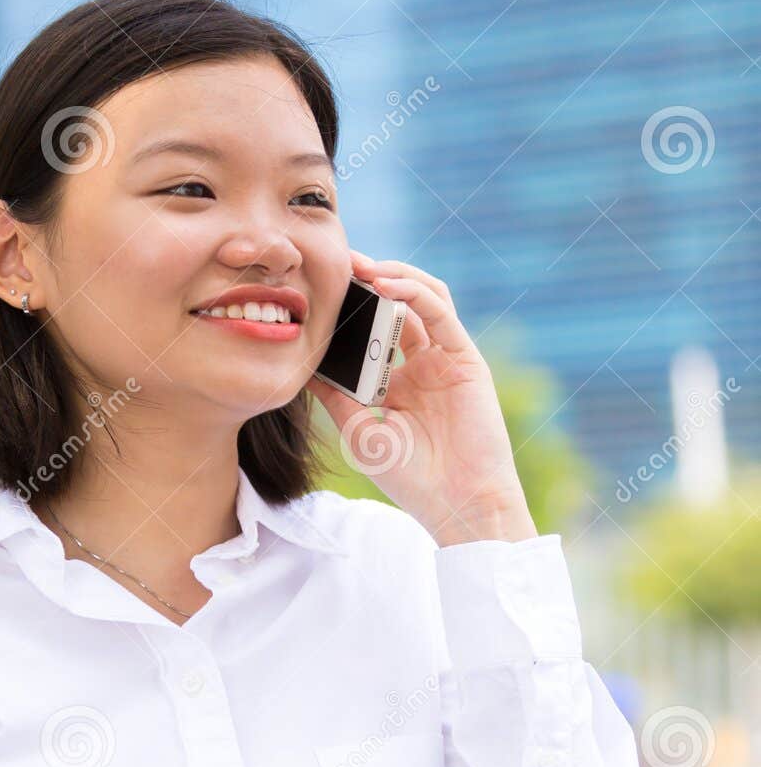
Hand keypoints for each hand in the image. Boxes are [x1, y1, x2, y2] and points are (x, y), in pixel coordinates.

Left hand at [305, 249, 538, 545]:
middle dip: (367, 281)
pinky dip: (413, 290)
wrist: (456, 503)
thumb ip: (334, 393)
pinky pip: (440, 311)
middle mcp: (423, 364)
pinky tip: (385, 283)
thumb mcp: (359, 429)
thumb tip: (299, 363)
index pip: (373, 331)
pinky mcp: (466, 356)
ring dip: (391, 275)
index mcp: (398, 381)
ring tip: (359, 265)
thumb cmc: (411, 476)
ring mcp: (446, 358)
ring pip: (422, 298)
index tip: (317, 292)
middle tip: (335, 263)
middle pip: (396, 306)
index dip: (349, 308)